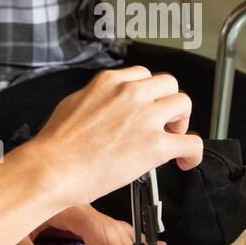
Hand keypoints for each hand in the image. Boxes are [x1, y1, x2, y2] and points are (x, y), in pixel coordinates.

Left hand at [7, 204, 166, 244]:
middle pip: (109, 230)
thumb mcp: (15, 229)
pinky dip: (134, 237)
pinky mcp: (92, 217)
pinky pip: (117, 226)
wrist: (19, 191)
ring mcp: (90, 211)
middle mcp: (83, 208)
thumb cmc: (18, 208)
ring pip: (117, 228)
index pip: (91, 228)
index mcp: (67, 207)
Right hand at [21, 67, 202, 210]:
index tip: (146, 108)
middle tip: (161, 124)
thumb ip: (97, 99)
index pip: (144, 75)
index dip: (148, 94)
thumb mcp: (73, 103)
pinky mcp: (155, 145)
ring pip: (184, 105)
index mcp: (110, 81)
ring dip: (181, 123)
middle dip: (167, 103)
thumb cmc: (56, 145)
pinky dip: (193, 153)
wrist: (53, 169)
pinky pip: (192, 142)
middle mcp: (131, 93)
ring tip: (171, 140)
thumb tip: (107, 107)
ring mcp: (146, 118)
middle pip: (169, 84)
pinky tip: (185, 161)